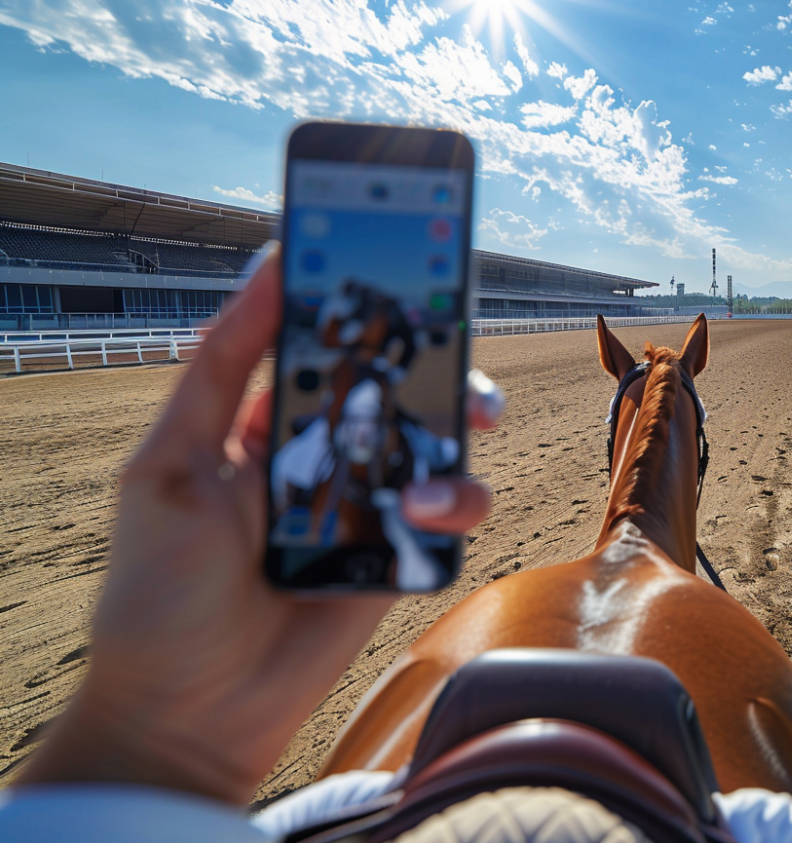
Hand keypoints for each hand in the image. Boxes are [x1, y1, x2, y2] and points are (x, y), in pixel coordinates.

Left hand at [17, 245, 499, 803]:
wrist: (194, 711)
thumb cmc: (159, 590)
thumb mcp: (168, 464)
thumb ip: (220, 367)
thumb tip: (269, 265)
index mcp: (263, 417)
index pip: (323, 339)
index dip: (361, 295)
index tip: (402, 250)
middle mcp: (323, 450)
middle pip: (397, 381)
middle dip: (435, 356)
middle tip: (455, 342)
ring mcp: (366, 499)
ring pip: (437, 439)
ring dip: (454, 431)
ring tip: (461, 432)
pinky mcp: (400, 549)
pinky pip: (451, 508)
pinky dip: (456, 501)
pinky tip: (426, 512)